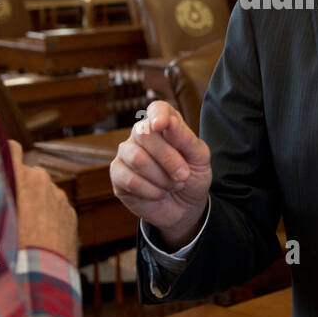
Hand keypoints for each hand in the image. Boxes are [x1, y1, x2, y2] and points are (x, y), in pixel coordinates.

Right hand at [9, 140, 77, 266]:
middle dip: (19, 186)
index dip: (3, 157)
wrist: (40, 277)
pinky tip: (38, 240)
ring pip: (43, 193)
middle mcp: (41, 180)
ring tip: (22, 230)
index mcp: (20, 176)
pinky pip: (56, 210)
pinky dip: (49, 219)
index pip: (11, 148)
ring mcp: (59, 197)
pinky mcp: (70, 214)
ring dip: (35, 204)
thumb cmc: (6, 247)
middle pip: (28, 174)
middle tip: (6, 209)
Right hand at [110, 101, 210, 250]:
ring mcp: (126, 153)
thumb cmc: (192, 176)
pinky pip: (130, 180)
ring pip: (137, 158)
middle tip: (184, 176)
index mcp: (164, 124)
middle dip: (169, 159)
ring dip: (162, 178)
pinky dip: (151, 191)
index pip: (157, 109)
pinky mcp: (117, 175)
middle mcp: (141, 134)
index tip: (161, 125)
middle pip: (145, 134)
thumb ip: (185, 139)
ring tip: (173, 185)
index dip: (158, 114)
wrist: (184, 207)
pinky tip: (159, 194)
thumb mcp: (199, 159)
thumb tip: (169, 122)